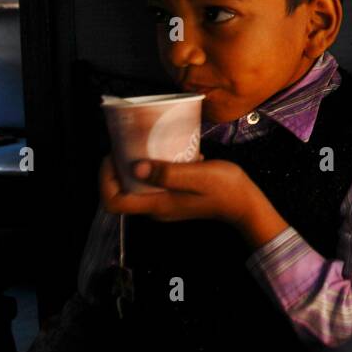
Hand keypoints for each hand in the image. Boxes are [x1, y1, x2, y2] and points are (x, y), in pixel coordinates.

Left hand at [99, 153, 271, 231]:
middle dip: (118, 168)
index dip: (106, 180)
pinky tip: (167, 152)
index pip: (114, 201)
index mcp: (157, 205)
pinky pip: (153, 184)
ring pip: (137, 187)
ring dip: (135, 166)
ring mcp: (166, 205)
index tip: (114, 156)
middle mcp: (156, 208)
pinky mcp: (174, 198)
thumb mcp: (197, 176)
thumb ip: (168, 173)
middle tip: (127, 143)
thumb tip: (134, 167)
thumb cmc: (225, 189)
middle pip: (123, 192)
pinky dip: (153, 168)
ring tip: (144, 144)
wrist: (246, 204)